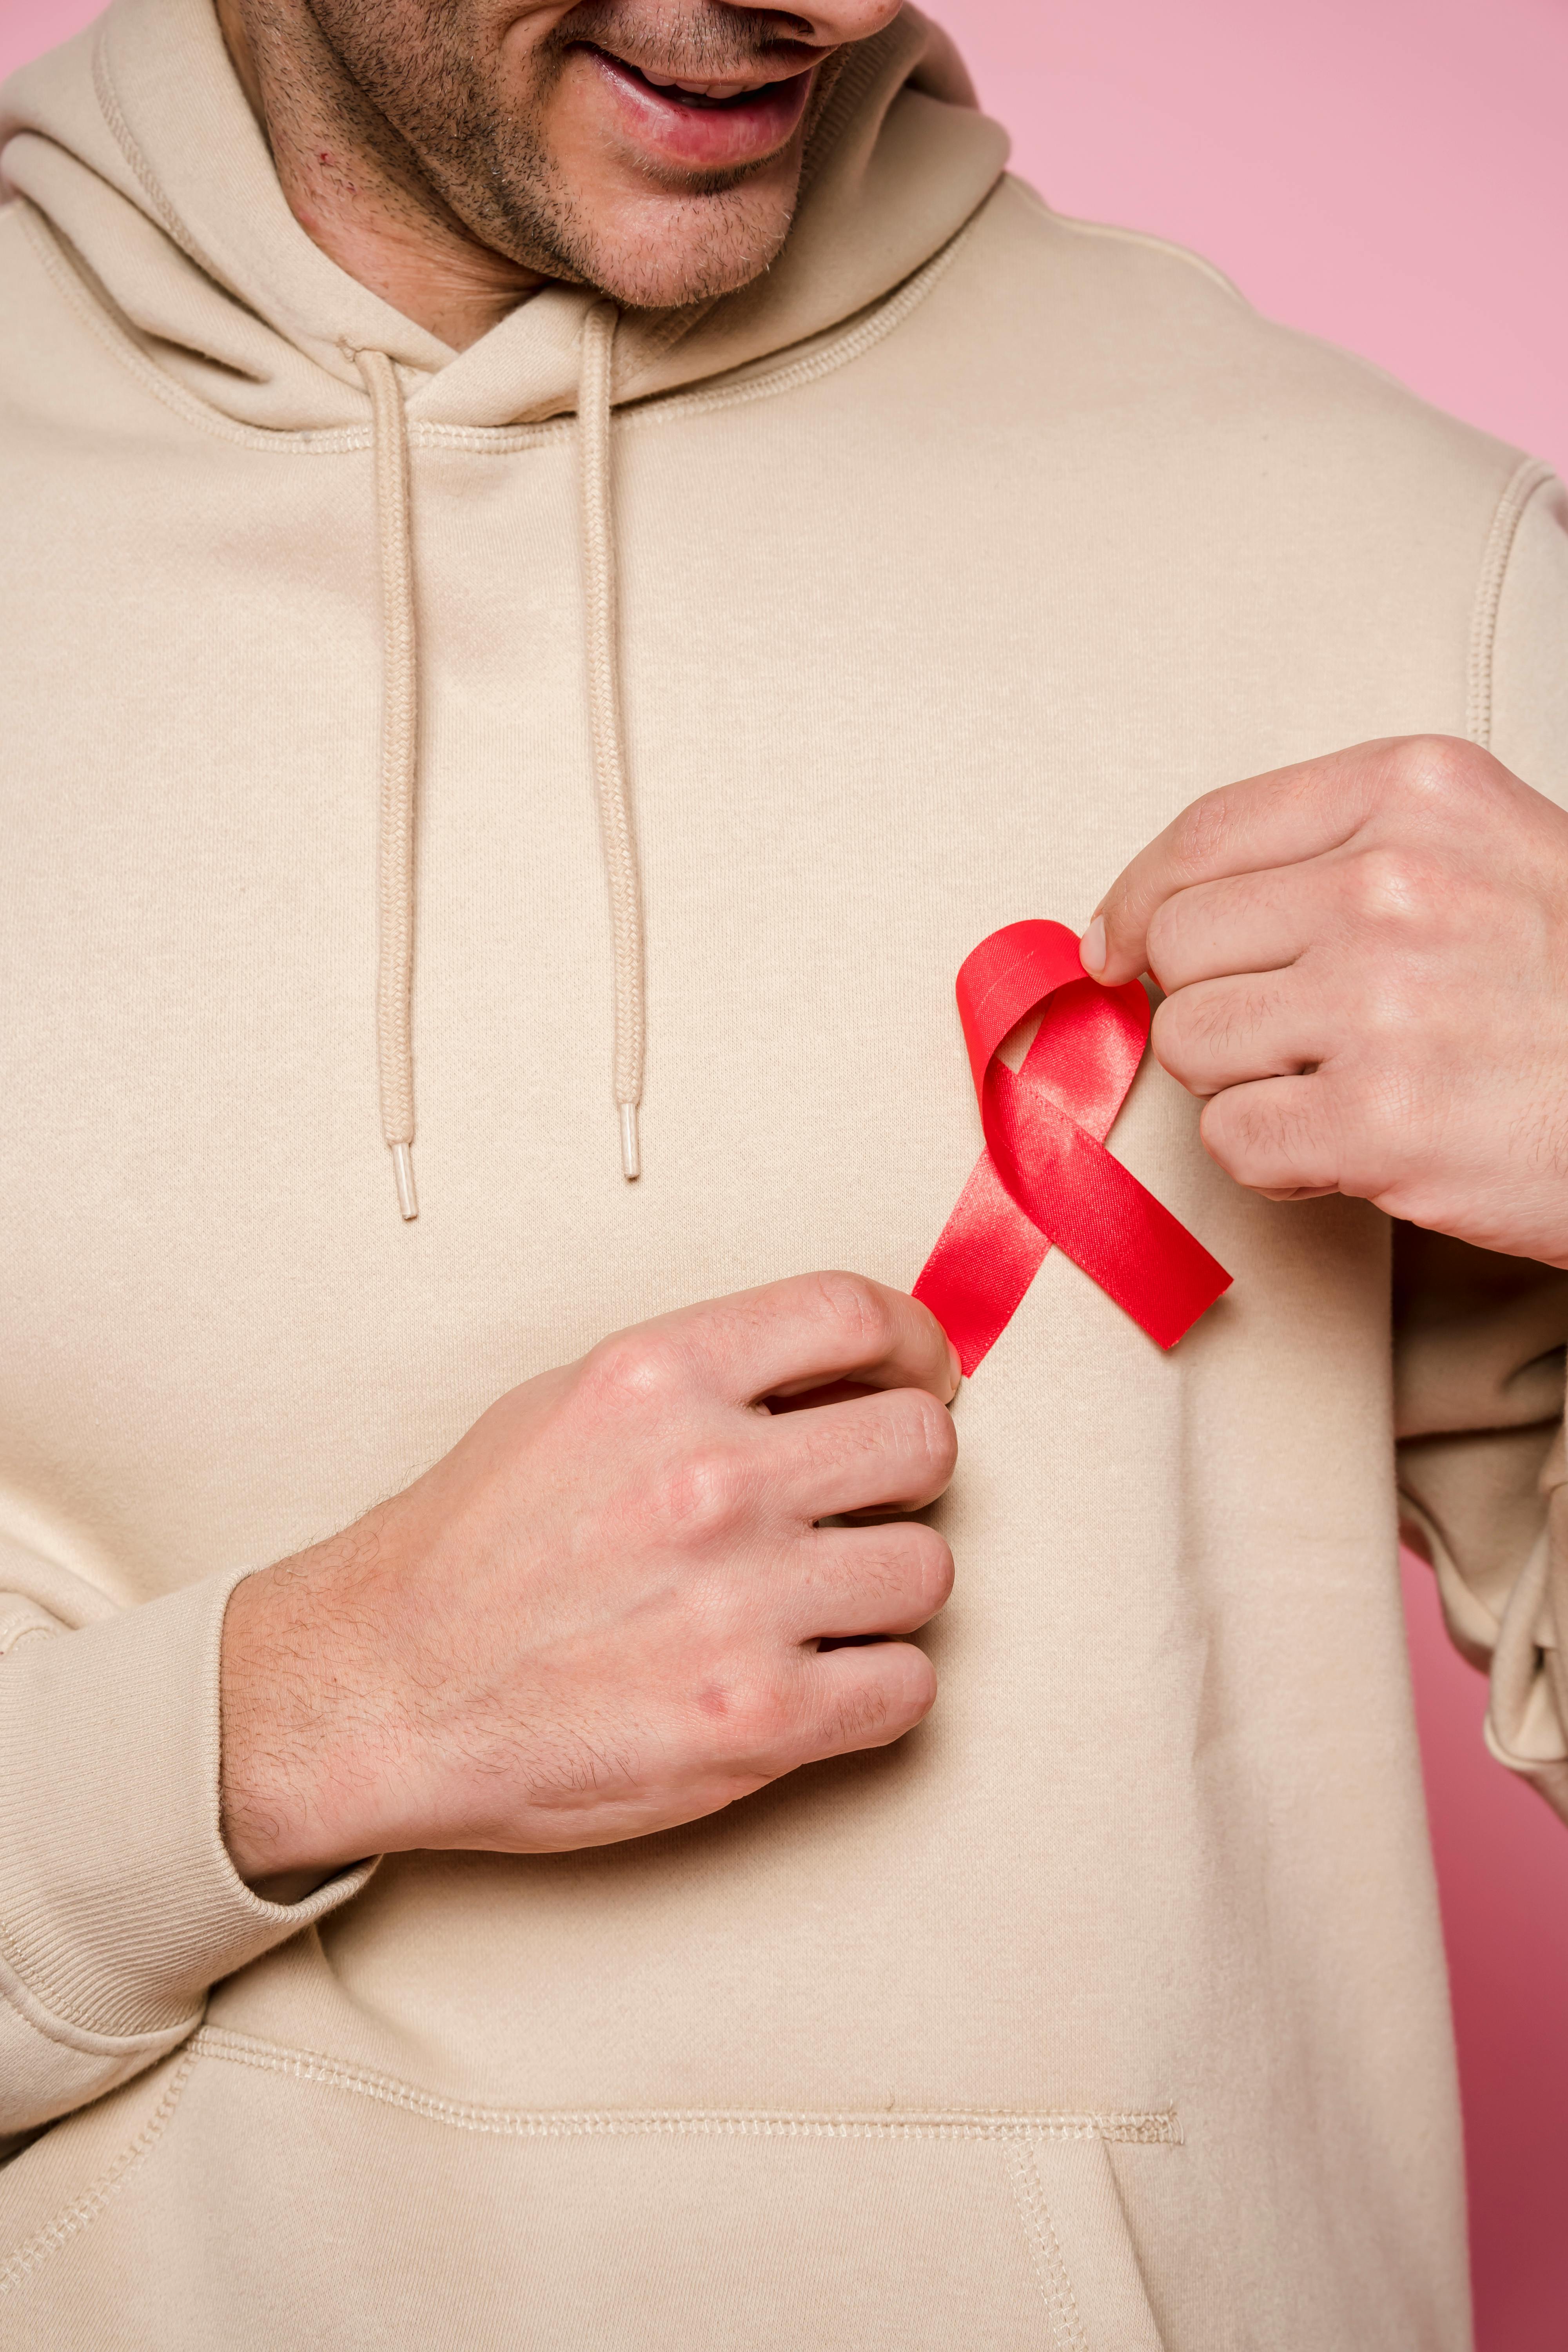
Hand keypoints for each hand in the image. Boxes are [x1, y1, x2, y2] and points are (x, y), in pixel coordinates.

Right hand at [220, 1275, 959, 1886]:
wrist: (381, 1692)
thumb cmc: (472, 1551)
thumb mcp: (573, 1401)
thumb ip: (711, 1377)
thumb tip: (847, 1369)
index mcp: (661, 1379)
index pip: (857, 1315)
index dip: (914, 1346)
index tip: (918, 1376)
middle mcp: (710, 1479)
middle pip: (921, 1443)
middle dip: (904, 1470)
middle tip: (862, 1499)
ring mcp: (739, 1605)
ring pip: (928, 1570)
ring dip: (884, 1588)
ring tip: (816, 1600)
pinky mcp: (757, 1723)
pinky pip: (907, 1687)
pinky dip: (873, 1686)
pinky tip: (811, 1675)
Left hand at [1080, 735, 1567, 1265]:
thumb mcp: (1479, 854)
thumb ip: (1328, 857)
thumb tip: (1139, 917)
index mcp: (1417, 792)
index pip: (1204, 835)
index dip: (1140, 898)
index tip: (1116, 943)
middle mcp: (1393, 883)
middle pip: (1182, 943)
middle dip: (1216, 999)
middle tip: (1301, 1032)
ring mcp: (1383, 1002)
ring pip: (1192, 1043)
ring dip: (1247, 1081)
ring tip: (1345, 1083)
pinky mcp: (1378, 1121)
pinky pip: (1232, 1138)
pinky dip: (1277, 1157)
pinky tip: (1356, 1144)